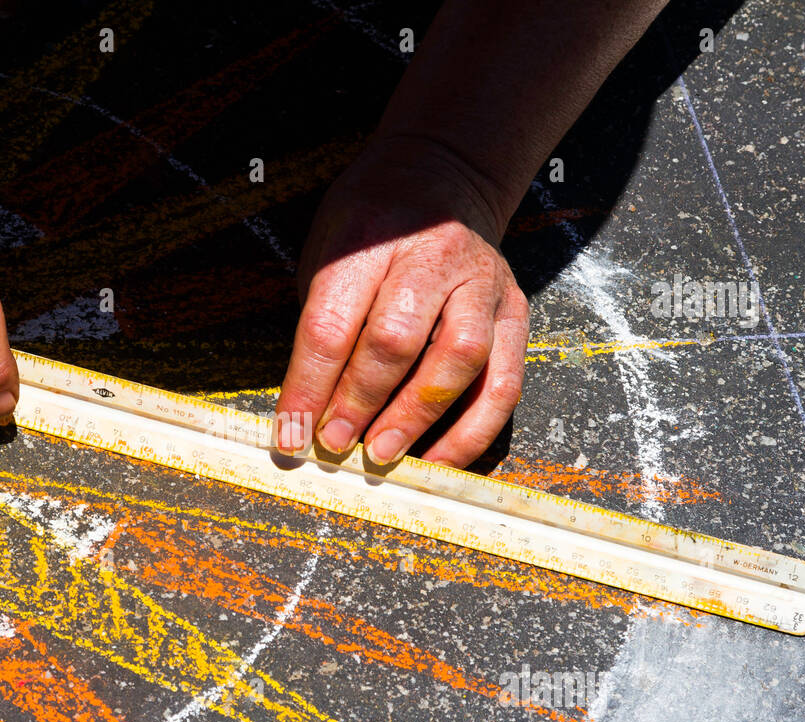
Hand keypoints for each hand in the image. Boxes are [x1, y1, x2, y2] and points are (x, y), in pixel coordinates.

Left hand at [274, 136, 528, 467]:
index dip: (308, 387)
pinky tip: (439, 460)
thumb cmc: (369, 229)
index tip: (290, 435)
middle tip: (333, 445)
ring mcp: (481, 281)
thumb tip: (307, 416)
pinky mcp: (514, 308)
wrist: (440, 178)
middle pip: (395, 341)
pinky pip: (503, 381)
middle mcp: (433, 255)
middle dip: (359, 404)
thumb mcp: (328, 255)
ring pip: (458, 359)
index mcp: (371, 238)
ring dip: (417, 417)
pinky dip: (473, 430)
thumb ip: (323, 329)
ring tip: (382, 455)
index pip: (332, 324)